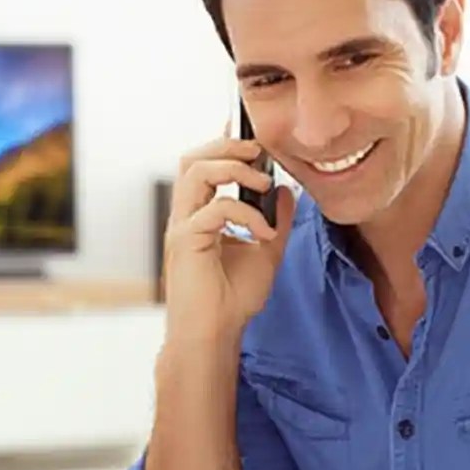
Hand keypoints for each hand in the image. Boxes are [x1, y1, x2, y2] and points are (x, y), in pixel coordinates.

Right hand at [161, 131, 296, 342]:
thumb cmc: (232, 300)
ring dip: (232, 168)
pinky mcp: (186, 242)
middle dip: (226, 146)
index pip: (204, 166)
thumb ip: (275, 222)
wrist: (215, 335)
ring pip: (195, 172)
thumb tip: (287, 191)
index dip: (224, 144)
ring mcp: (182, 227)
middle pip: (193, 158)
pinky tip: (263, 232)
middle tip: (258, 151)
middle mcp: (186, 216)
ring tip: (262, 182)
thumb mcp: (266, 253)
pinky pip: (214, 209)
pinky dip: (244, 213)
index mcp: (200, 215)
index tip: (251, 134)